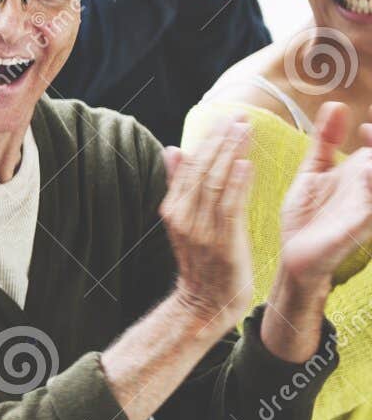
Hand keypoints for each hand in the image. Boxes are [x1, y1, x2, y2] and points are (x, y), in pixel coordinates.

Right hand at [160, 114, 254, 333]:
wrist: (204, 303)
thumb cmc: (200, 261)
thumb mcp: (183, 221)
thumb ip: (180, 185)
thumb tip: (173, 150)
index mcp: (173, 209)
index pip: (190, 167)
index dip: (207, 141)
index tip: (224, 119)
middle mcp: (184, 217)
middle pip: (202, 171)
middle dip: (221, 141)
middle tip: (239, 117)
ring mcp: (202, 230)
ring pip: (216, 184)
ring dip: (231, 155)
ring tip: (246, 131)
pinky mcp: (222, 242)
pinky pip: (228, 208)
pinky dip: (236, 185)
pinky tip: (244, 165)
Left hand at [276, 102, 371, 288]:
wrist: (293, 254)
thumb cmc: (307, 215)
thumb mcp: (313, 171)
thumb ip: (325, 140)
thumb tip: (335, 105)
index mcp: (362, 171)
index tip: (364, 120)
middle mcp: (370, 186)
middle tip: (369, 131)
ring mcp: (369, 204)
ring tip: (369, 158)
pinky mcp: (361, 224)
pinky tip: (367, 171)